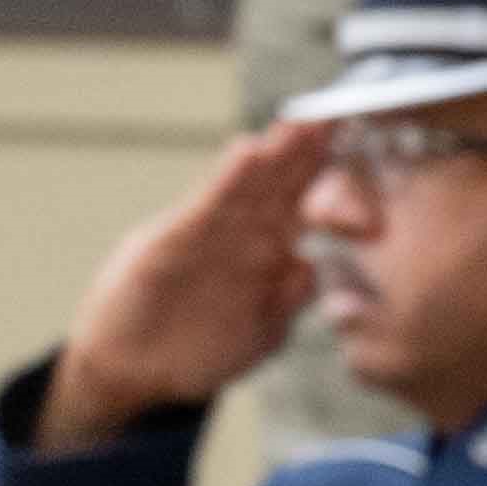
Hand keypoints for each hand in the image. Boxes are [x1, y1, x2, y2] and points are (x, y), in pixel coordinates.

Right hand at [31, 116, 330, 446]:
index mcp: (264, 257)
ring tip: (298, 123)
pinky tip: (246, 153)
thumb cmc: (195, 351)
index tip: (355, 140)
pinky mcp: (172, 243)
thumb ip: (286, 303)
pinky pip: (207, 208)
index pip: (300, 204)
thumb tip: (311, 266)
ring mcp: (206, 237)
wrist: (131, 371)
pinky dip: (227, 180)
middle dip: (304, 151)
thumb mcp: (257, 333)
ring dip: (274, 154)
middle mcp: (238, 239)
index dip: (325, 174)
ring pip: (248, 188)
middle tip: (332, 114)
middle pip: (278, 186)